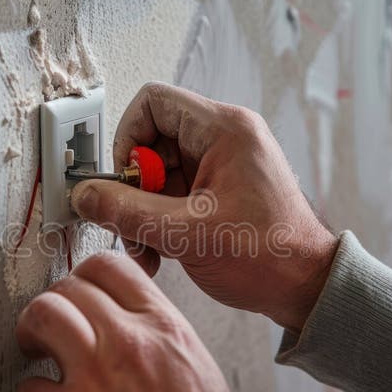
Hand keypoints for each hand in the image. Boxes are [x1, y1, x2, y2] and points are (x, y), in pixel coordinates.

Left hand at [14, 252, 238, 391]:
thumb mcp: (194, 364)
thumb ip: (157, 332)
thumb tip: (126, 317)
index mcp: (162, 326)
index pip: (109, 266)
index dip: (85, 276)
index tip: (78, 291)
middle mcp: (127, 342)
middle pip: (69, 287)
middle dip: (56, 302)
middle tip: (53, 325)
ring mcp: (93, 377)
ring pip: (42, 315)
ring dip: (32, 330)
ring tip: (37, 348)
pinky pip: (26, 389)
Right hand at [70, 82, 338, 332]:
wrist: (307, 288)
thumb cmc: (268, 257)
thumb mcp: (185, 234)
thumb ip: (127, 213)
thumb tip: (84, 196)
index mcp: (225, 130)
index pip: (153, 103)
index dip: (126, 140)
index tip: (122, 182)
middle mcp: (225, 138)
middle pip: (151, 142)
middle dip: (133, 189)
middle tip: (131, 226)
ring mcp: (222, 164)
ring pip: (159, 173)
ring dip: (144, 213)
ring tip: (147, 250)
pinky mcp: (220, 189)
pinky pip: (174, 193)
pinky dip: (160, 221)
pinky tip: (161, 253)